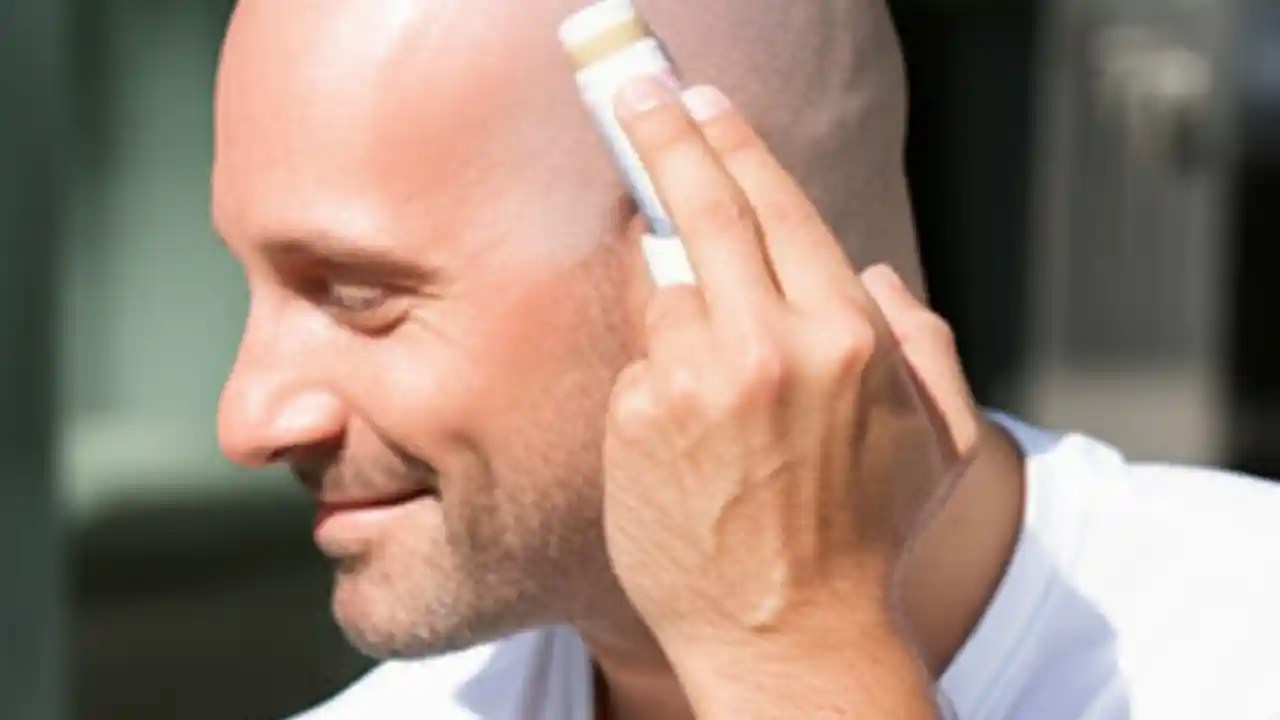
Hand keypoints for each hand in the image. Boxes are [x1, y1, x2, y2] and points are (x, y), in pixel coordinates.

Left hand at [602, 80, 970, 714]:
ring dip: (681, 309)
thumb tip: (875, 274)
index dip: (736, 147)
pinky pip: (643, 366)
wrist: (791, 636)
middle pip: (704, 212)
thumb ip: (923, 342)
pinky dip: (661, 379)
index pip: (780, 210)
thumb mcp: (937, 439)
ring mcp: (696, 382)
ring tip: (713, 377)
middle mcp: (769, 347)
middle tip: (639, 97)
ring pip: (669, 296)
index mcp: (849, 338)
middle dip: (668, 140)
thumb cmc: (868, 538)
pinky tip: (687, 434)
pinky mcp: (640, 421)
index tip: (702, 102)